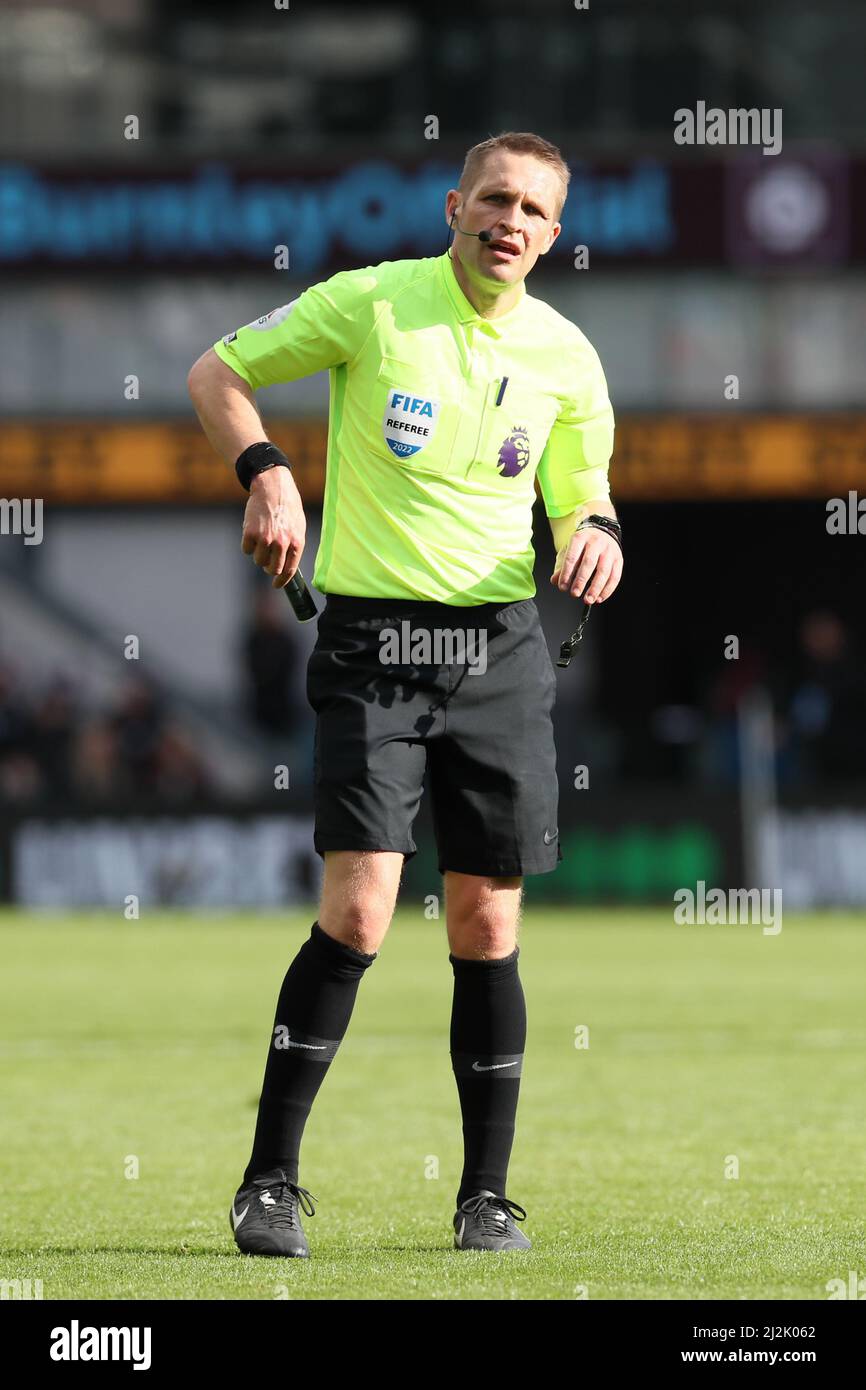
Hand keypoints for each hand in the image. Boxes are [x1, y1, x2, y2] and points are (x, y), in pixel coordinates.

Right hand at [241, 467, 305, 588]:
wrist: (272, 487)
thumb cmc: (287, 507)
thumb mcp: (298, 527)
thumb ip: (294, 546)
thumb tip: (288, 566)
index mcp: (296, 542)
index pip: (289, 570)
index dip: (281, 580)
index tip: (276, 584)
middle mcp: (281, 542)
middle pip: (272, 568)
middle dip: (269, 567)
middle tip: (267, 560)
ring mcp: (265, 538)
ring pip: (258, 560)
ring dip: (258, 554)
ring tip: (262, 539)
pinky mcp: (250, 532)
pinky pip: (246, 549)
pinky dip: (248, 544)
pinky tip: (253, 532)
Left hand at [551, 525, 622, 603]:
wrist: (601, 533)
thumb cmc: (582, 545)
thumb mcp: (568, 550)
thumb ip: (561, 566)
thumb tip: (555, 581)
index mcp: (580, 538)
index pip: (572, 557)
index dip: (566, 573)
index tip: (563, 586)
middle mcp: (596, 542)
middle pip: (589, 563)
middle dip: (581, 581)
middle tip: (574, 594)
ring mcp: (609, 550)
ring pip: (604, 571)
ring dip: (596, 588)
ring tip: (588, 600)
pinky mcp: (618, 559)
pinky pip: (615, 577)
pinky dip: (607, 590)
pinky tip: (599, 598)